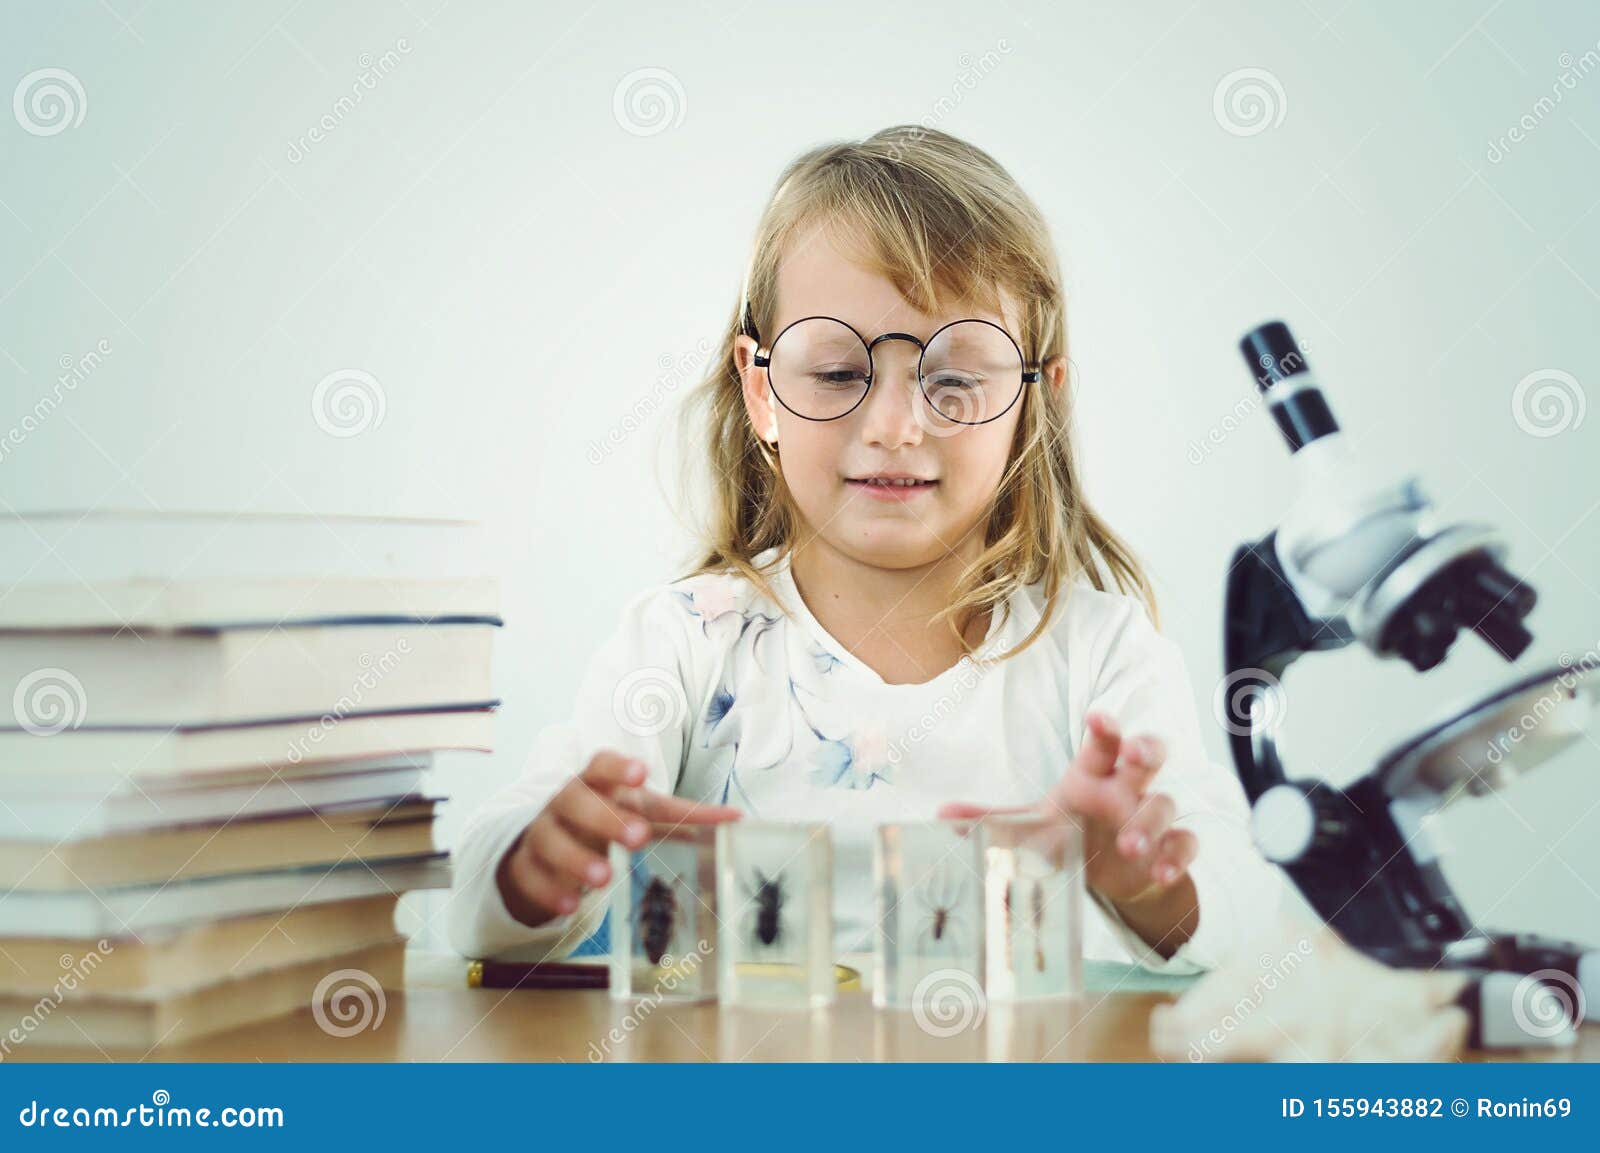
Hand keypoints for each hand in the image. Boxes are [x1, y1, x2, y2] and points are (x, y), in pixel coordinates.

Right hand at [496, 751, 740, 928]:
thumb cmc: (605, 821)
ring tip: (604, 878)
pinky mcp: (524, 867)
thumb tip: (737, 819)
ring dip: (576, 858)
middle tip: (638, 837)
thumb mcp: (641, 814)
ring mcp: (540, 833)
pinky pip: (530, 876)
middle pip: (575, 800)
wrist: (543, 849)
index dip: (619, 767)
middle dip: (605, 818)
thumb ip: (683, 816)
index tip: (643, 773)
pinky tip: (569, 905)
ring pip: (549, 838)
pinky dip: (550, 891)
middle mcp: (564, 803)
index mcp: (595, 783)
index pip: (600, 764)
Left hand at [938, 711, 1195, 907]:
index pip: (1103, 741)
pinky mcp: (1167, 848)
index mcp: (1093, 773)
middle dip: (1146, 751)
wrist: (1110, 873)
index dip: (1104, 727)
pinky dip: (1176, 857)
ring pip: (1165, 804)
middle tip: (1136, 758)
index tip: (1096, 717)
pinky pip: (1184, 845)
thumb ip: (992, 819)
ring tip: (1130, 844)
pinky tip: (1161, 871)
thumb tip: (939, 816)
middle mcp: (1126, 788)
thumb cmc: (1073, 832)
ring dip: (1151, 821)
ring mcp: (1149, 816)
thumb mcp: (1031, 826)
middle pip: (1148, 755)